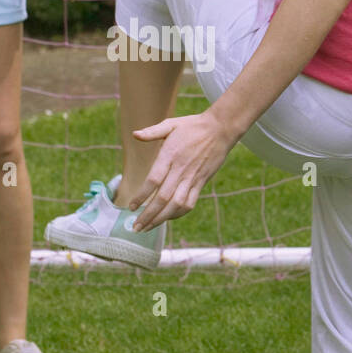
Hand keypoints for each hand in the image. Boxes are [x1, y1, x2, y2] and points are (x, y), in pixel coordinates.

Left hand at [128, 108, 237, 229]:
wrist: (221, 129)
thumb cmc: (193, 126)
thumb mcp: (171, 124)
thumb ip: (151, 132)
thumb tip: (135, 135)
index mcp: (170, 155)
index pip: (153, 181)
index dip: (141, 196)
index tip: (131, 207)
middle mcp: (180, 170)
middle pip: (162, 198)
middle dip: (148, 215)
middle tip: (136, 227)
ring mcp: (192, 178)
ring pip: (176, 205)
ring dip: (161, 219)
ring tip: (148, 228)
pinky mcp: (201, 182)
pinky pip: (189, 203)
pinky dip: (177, 214)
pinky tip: (167, 218)